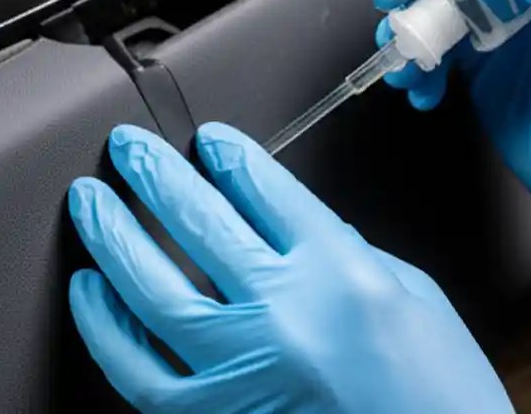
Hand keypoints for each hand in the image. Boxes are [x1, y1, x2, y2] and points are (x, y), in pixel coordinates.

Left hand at [67, 123, 513, 413]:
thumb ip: (345, 251)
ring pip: (153, 290)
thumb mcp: (415, 296)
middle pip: (198, 223)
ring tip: (91, 201)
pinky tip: (93, 292)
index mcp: (341, 274)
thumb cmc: (439, 396)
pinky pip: (140, 373)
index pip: (264, 189)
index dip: (228, 155)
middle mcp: (287, 316)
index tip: (210, 142)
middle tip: (128, 148)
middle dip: (155, 173)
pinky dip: (106, 329)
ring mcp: (244, 371)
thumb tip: (283, 224)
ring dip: (113, 235)